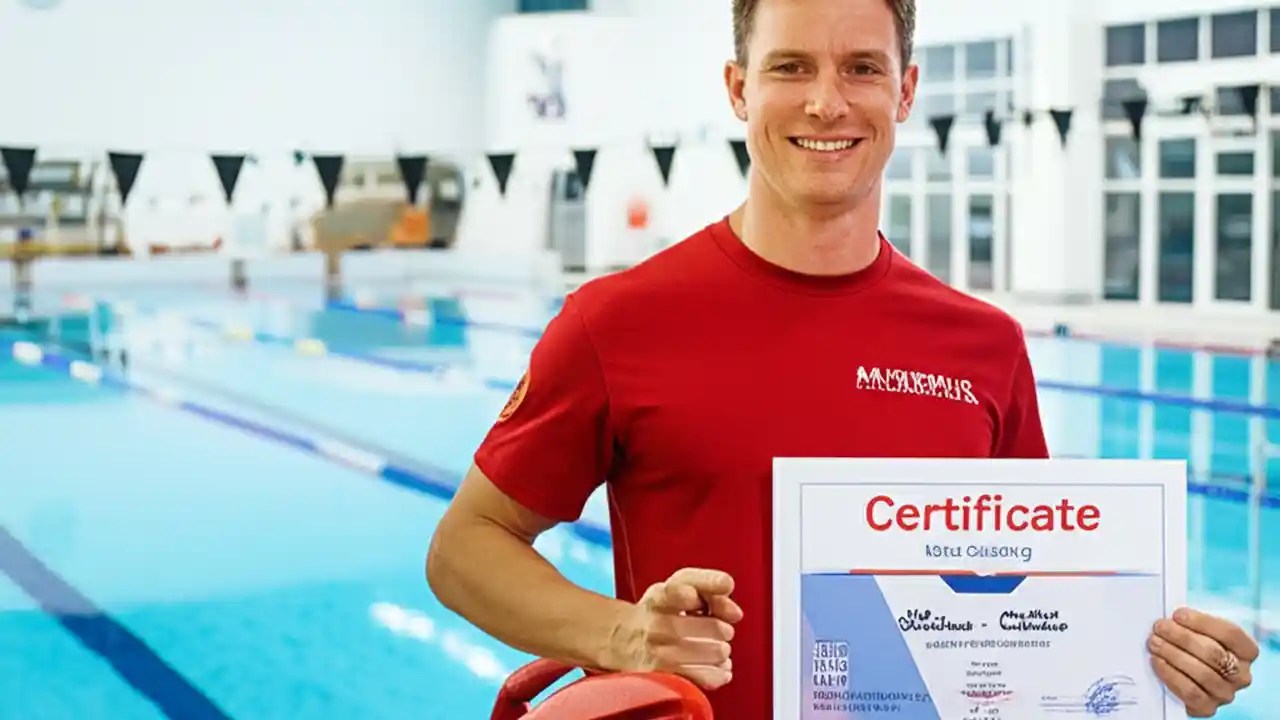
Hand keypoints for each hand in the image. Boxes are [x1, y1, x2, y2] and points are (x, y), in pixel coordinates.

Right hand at [603, 567, 742, 690]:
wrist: (622, 638)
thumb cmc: (659, 609)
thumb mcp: (678, 584)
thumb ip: (709, 585)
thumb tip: (735, 613)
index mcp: (661, 596)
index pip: (677, 592)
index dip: (693, 594)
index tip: (697, 598)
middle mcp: (656, 625)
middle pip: (714, 628)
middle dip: (724, 629)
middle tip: (719, 631)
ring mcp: (658, 654)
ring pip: (715, 653)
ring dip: (722, 650)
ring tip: (715, 649)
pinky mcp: (664, 679)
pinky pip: (707, 677)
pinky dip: (719, 672)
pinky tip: (717, 666)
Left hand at [1148, 607, 1258, 716]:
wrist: (1190, 679)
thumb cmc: (1197, 648)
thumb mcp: (1202, 633)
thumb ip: (1194, 625)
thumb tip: (1173, 617)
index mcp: (1246, 651)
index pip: (1230, 633)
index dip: (1202, 622)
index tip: (1178, 615)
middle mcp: (1241, 674)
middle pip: (1213, 653)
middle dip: (1182, 638)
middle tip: (1160, 628)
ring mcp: (1225, 693)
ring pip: (1202, 673)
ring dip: (1173, 654)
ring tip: (1155, 643)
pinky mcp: (1208, 707)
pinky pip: (1190, 692)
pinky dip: (1171, 674)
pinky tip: (1157, 661)